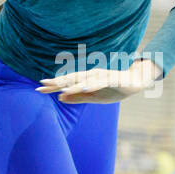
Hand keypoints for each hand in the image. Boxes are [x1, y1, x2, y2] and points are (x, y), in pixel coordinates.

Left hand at [38, 60, 159, 103]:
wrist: (136, 82)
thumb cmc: (114, 89)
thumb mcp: (94, 96)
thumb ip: (78, 97)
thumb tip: (60, 98)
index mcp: (87, 80)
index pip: (67, 82)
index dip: (53, 85)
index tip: (39, 87)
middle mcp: (92, 76)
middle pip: (72, 79)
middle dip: (58, 82)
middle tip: (42, 84)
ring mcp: (102, 77)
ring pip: (85, 81)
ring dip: (73, 85)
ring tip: (61, 89)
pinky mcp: (113, 79)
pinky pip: (102, 82)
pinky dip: (93, 85)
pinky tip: (86, 87)